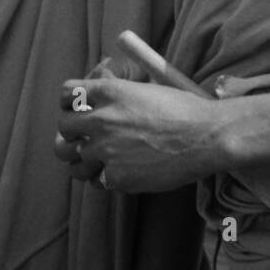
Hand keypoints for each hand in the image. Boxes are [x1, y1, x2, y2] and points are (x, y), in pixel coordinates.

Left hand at [53, 75, 222, 192]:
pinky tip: (116, 175)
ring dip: (82, 160)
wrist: (205, 137)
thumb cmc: (183, 109)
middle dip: (71, 132)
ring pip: (74, 159)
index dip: (69, 102)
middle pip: (64, 127)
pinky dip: (104, 179)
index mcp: (109, 91)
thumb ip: (118, 93)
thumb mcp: (145, 88)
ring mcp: (107, 149)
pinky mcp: (117, 177)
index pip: (67, 93)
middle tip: (83, 138)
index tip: (76, 109)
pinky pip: (96, 181)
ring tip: (93, 163)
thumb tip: (104, 94)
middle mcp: (102, 119)